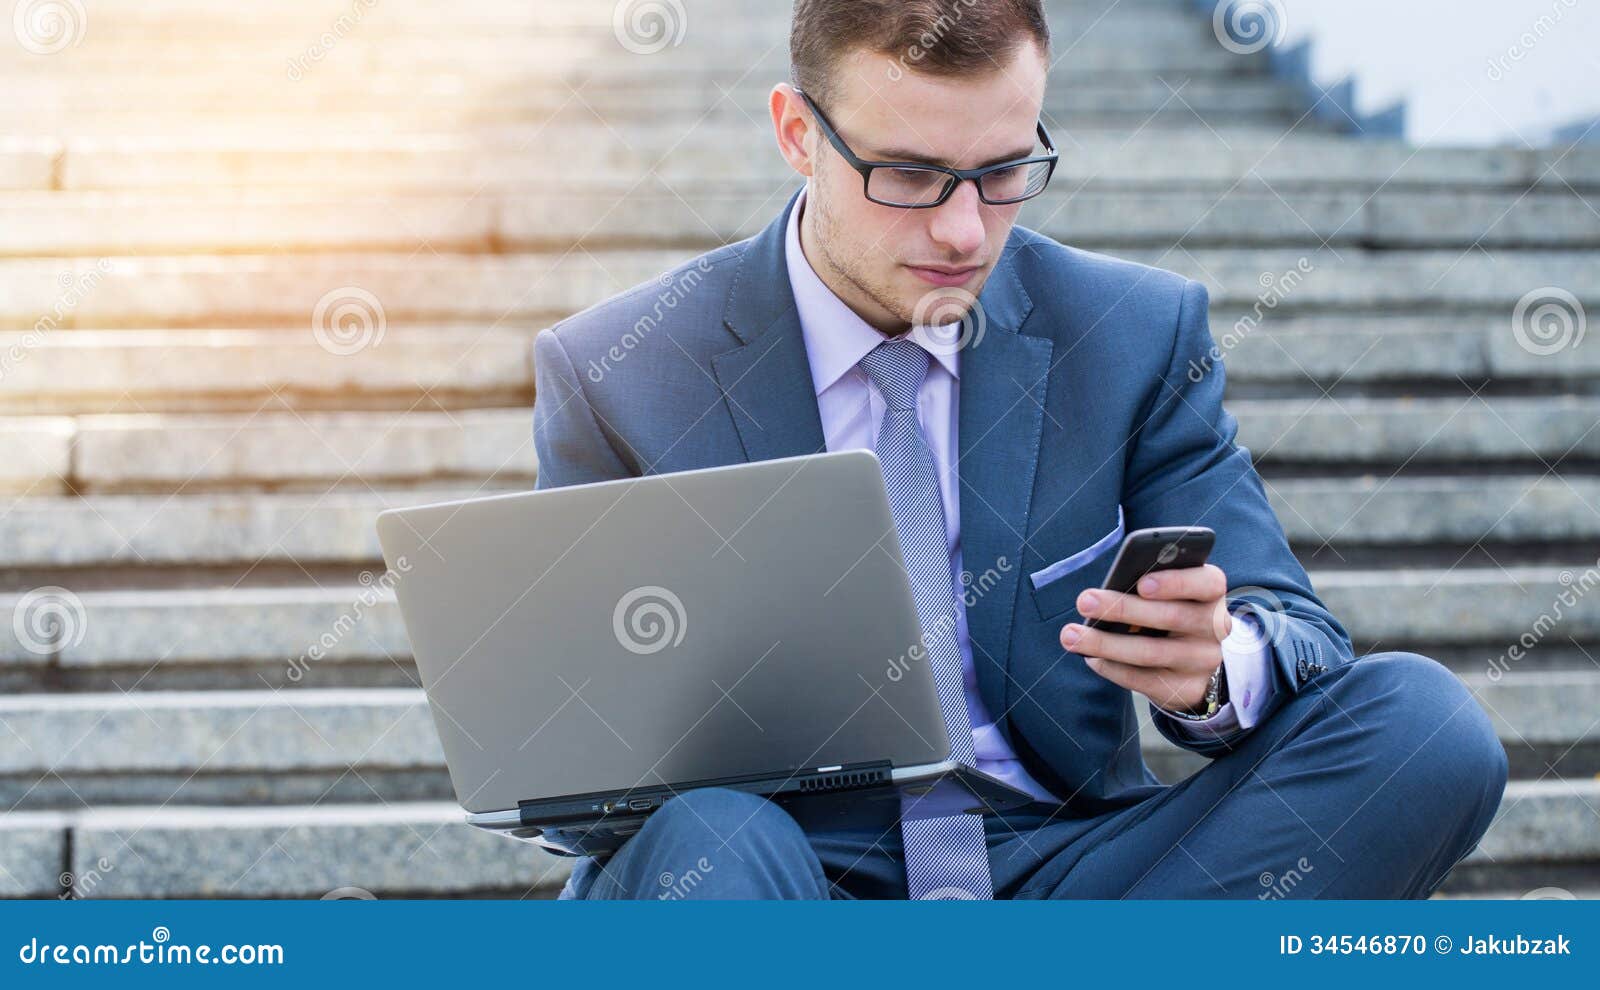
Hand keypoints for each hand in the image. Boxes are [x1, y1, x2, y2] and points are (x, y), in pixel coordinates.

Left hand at [1059, 564, 1232, 714]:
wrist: (1194, 661)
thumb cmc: (1168, 610)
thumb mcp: (1168, 594)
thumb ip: (1148, 586)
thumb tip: (1106, 593)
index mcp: (1210, 593)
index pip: (1207, 582)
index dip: (1176, 582)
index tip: (1142, 583)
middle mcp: (1214, 627)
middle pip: (1171, 616)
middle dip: (1122, 609)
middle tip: (1084, 601)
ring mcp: (1203, 660)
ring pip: (1151, 652)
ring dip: (1106, 643)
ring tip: (1070, 635)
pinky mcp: (1186, 688)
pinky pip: (1143, 679)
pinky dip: (1112, 668)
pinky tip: (1090, 658)